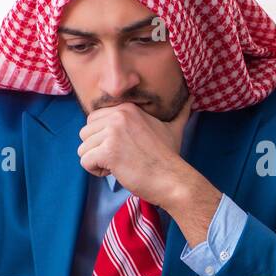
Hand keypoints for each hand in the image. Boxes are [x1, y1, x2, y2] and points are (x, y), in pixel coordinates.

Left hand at [76, 97, 193, 205]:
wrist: (173, 178)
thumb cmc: (170, 157)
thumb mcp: (174, 129)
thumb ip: (179, 112)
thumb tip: (192, 97)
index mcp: (127, 108)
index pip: (93, 119)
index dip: (103, 138)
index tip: (123, 148)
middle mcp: (118, 116)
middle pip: (85, 133)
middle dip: (97, 149)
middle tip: (120, 158)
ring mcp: (112, 133)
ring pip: (83, 149)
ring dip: (97, 162)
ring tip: (119, 166)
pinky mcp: (108, 152)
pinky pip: (85, 161)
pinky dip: (96, 171)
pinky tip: (115, 172)